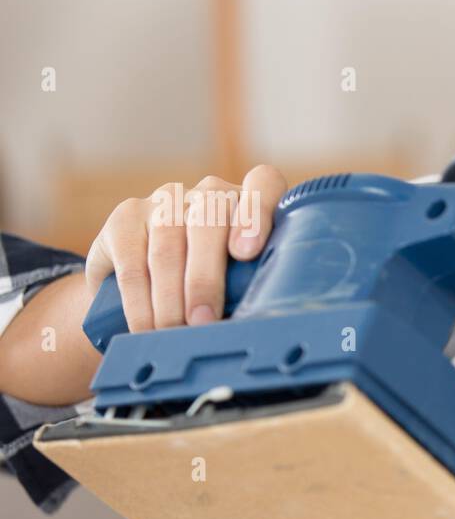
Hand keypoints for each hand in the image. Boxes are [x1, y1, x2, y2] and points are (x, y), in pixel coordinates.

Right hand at [84, 165, 286, 331]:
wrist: (150, 279)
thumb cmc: (219, 286)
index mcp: (251, 202)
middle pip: (209, 223)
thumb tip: (257, 329)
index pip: (263, 184)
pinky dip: (139, 303)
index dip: (256, 215)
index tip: (246, 253)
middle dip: (204, 280)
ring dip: (170, 299)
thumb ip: (255, 287)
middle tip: (203, 322)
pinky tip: (144, 328)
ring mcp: (166, 200)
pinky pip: (132, 262)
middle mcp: (210, 192)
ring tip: (174, 334)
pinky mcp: (126, 216)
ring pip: (167, 248)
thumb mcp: (245, 282)